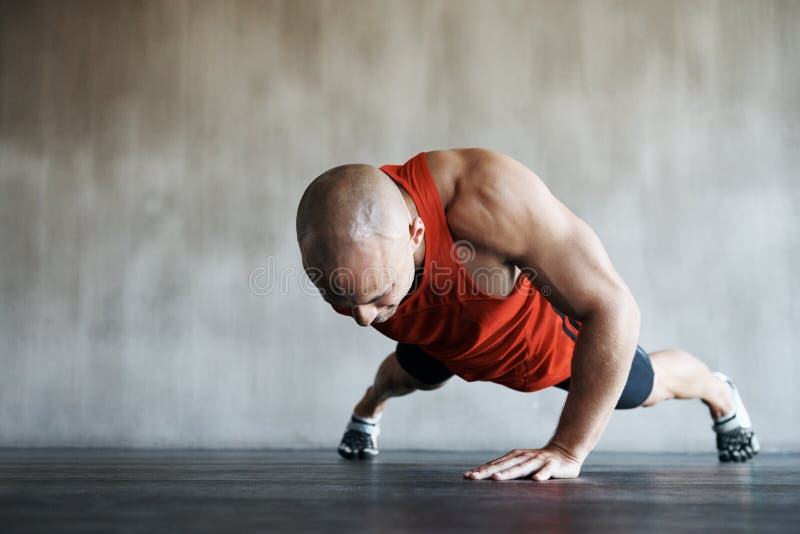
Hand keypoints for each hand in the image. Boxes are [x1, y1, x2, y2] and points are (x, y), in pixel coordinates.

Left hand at [463, 444, 581, 481]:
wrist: (565, 452)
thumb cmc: (539, 462)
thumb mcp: (522, 464)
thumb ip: (508, 469)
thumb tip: (487, 476)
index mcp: (514, 457)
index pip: (495, 464)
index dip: (481, 470)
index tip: (467, 476)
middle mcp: (523, 457)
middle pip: (503, 465)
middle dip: (488, 472)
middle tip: (474, 477)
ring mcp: (538, 460)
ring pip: (522, 467)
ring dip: (509, 473)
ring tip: (496, 479)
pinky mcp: (552, 465)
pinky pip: (547, 471)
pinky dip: (542, 475)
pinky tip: (536, 480)